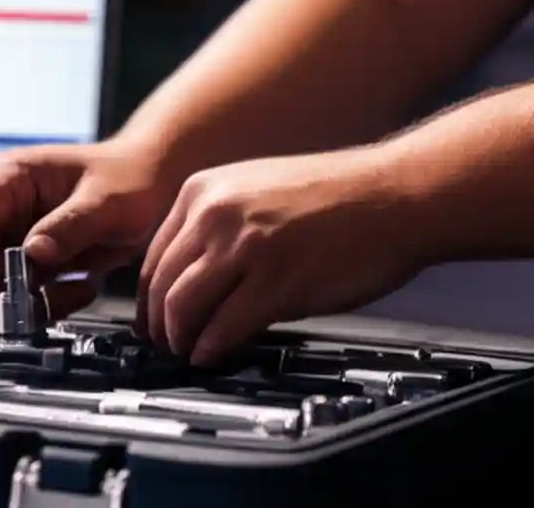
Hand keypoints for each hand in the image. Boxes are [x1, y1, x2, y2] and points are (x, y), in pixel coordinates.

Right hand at [0, 139, 171, 326]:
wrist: (150, 185)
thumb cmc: (128, 178)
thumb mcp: (107, 201)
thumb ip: (70, 226)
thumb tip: (32, 254)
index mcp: (9, 178)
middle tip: (25, 311)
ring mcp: (9, 237)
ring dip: (20, 303)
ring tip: (71, 296)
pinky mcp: (25, 263)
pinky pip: (16, 296)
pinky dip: (41, 306)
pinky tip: (79, 290)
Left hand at [137, 147, 421, 365]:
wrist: (396, 194)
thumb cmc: (338, 196)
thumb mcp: (254, 188)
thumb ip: (215, 223)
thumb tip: (187, 271)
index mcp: (203, 190)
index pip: (153, 254)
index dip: (146, 296)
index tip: (148, 316)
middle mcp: (216, 215)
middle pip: (160, 283)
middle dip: (156, 324)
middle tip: (162, 344)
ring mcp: (246, 248)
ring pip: (182, 306)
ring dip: (178, 339)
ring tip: (185, 352)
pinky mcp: (278, 283)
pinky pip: (224, 326)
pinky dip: (209, 347)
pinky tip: (210, 355)